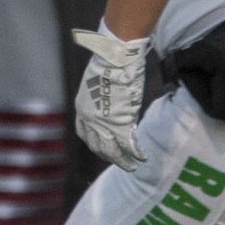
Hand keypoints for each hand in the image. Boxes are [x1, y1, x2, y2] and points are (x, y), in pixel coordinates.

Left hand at [70, 25, 150, 170]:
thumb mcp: (97, 83)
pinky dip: (135, 153)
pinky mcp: (120, 123)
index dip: (93, 142)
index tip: (101, 148)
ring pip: (112, 149)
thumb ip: (101, 97)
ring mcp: (104, 123)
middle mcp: (89, 119)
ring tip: (132, 166)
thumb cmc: (109, 64)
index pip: (84, 133)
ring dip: (122, 160)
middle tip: (118, 161)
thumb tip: (111, 100)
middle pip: (97, 145)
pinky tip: (142, 157)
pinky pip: (128, 144)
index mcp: (82, 108)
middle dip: (108, 155)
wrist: (115, 59)